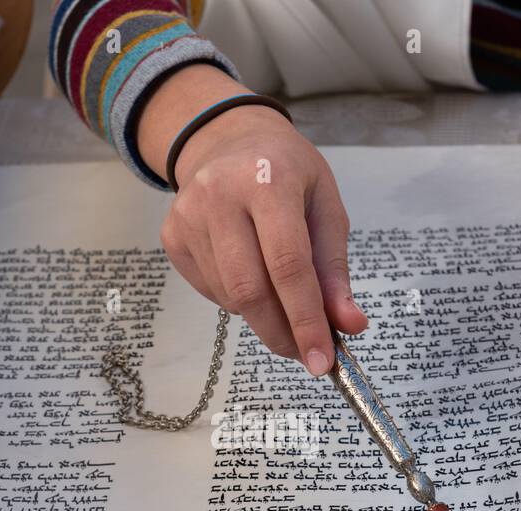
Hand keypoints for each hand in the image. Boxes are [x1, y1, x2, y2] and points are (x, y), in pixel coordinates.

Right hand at [137, 66, 366, 374]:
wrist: (226, 139)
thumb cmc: (287, 173)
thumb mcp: (325, 207)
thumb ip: (334, 271)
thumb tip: (349, 327)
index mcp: (268, 180)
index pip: (288, 265)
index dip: (306, 320)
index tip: (322, 361)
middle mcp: (220, 195)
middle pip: (249, 289)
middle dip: (281, 332)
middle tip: (304, 353)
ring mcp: (188, 216)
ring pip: (229, 296)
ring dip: (263, 316)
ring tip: (282, 299)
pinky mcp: (171, 235)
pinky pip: (210, 290)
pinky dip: (237, 301)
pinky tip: (250, 274)